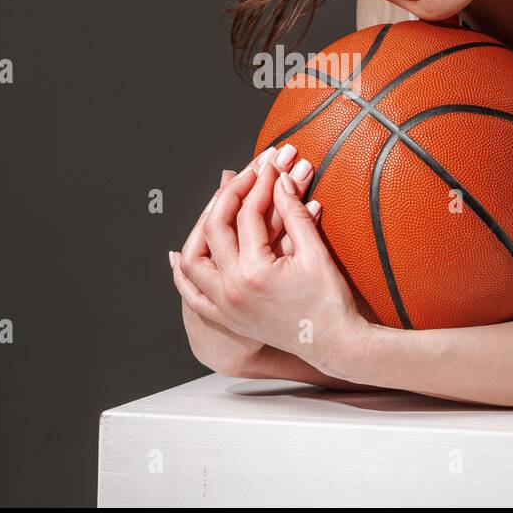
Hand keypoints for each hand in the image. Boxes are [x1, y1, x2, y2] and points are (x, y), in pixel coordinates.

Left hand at [173, 148, 370, 379]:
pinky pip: (192, 295)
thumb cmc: (330, 303)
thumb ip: (294, 213)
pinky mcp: (226, 318)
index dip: (260, 185)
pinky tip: (178, 255)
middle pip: (215, 228)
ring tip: (215, 205)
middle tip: (246, 175)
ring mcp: (224, 306)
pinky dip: (182, 274)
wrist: (333, 344)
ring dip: (200, 229)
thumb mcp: (315, 253)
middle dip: (230, 195)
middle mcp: (231, 289)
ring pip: (193, 260)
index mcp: (255, 272)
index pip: (248, 214)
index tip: (270, 168)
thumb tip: (279, 181)